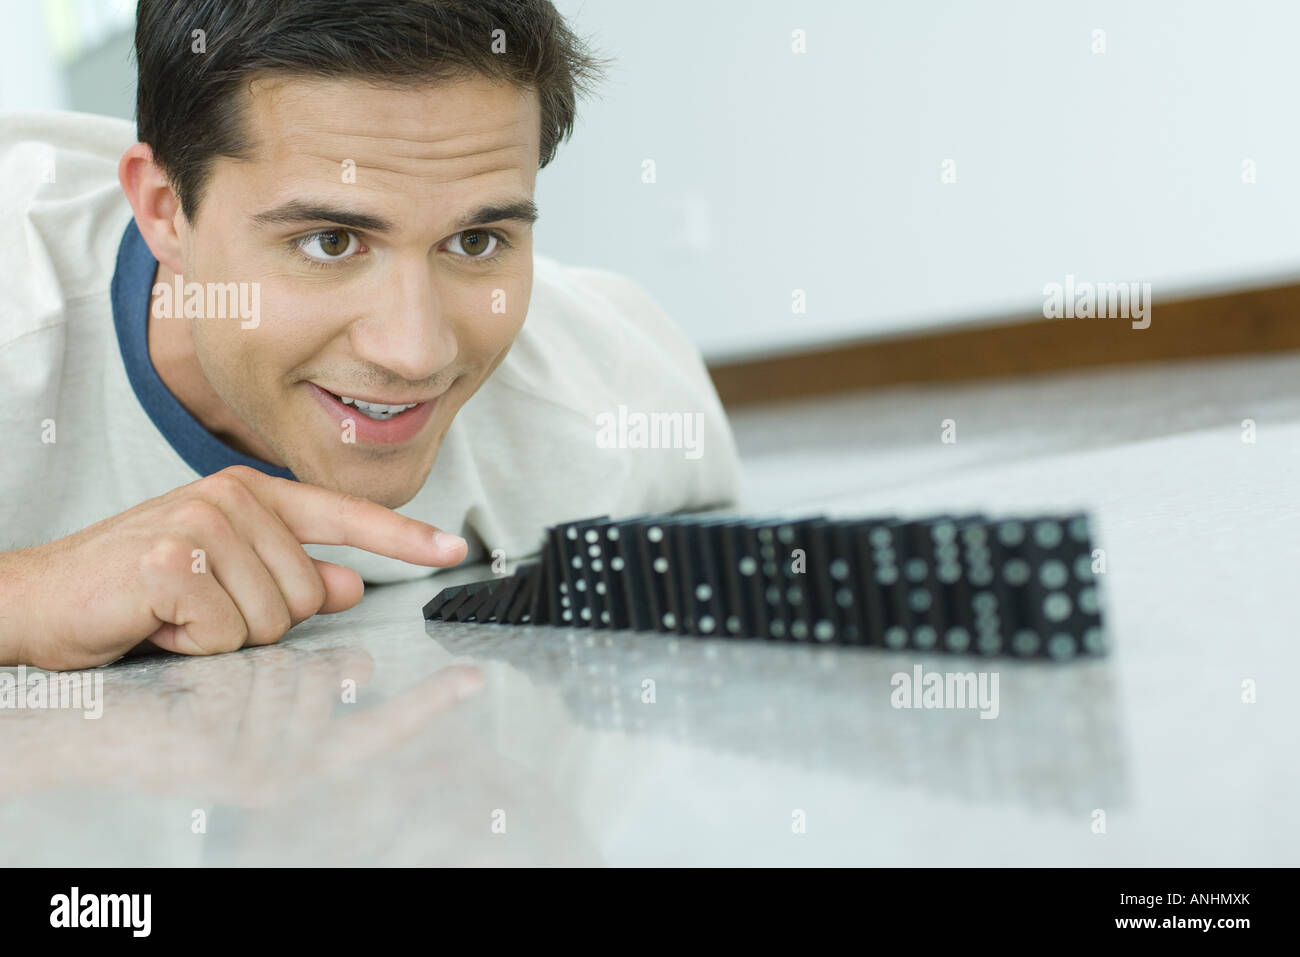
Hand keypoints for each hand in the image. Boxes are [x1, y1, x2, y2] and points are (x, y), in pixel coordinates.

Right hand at [0, 465, 466, 669]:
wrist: (39, 600)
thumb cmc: (135, 591)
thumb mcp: (223, 581)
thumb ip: (291, 578)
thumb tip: (351, 584)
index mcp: (252, 495)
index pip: (344, 516)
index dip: (404, 539)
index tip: (454, 550)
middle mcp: (233, 497)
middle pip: (311, 594)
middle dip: (261, 623)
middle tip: (200, 611)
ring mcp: (202, 522)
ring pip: (275, 618)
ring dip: (224, 638)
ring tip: (176, 615)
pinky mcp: (172, 559)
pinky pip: (227, 632)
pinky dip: (193, 644)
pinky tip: (157, 622)